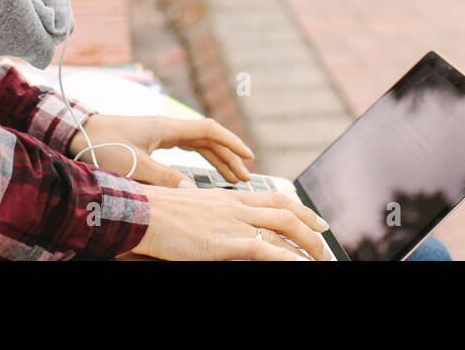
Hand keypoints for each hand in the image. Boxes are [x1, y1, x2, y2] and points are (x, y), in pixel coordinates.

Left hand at [68, 115, 253, 187]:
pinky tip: (207, 173)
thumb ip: (163, 178)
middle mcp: (167, 127)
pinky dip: (200, 159)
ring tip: (233, 178)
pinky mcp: (152, 141)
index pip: (208, 130)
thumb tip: (191, 192)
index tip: (248, 157)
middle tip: (245, 177)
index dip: (231, 143)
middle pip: (207, 139)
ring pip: (198, 145)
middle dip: (228, 157)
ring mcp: (160, 133)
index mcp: (167, 127)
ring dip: (216, 160)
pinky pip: (185, 149)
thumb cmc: (102, 146)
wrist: (78, 134)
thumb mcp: (134, 166)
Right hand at [125, 185, 333, 260]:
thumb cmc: (157, 215)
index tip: (314, 220)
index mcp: (229, 198)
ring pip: (282, 229)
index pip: (274, 199)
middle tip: (325, 243)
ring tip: (320, 260)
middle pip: (286, 212)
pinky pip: (264, 249)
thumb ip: (214, 221)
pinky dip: (287, 258)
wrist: (139, 212)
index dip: (299, 209)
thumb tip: (220, 233)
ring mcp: (232, 222)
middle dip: (310, 228)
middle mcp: (236, 206)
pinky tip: (301, 266)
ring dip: (307, 246)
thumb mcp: (192, 213)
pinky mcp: (224, 241)